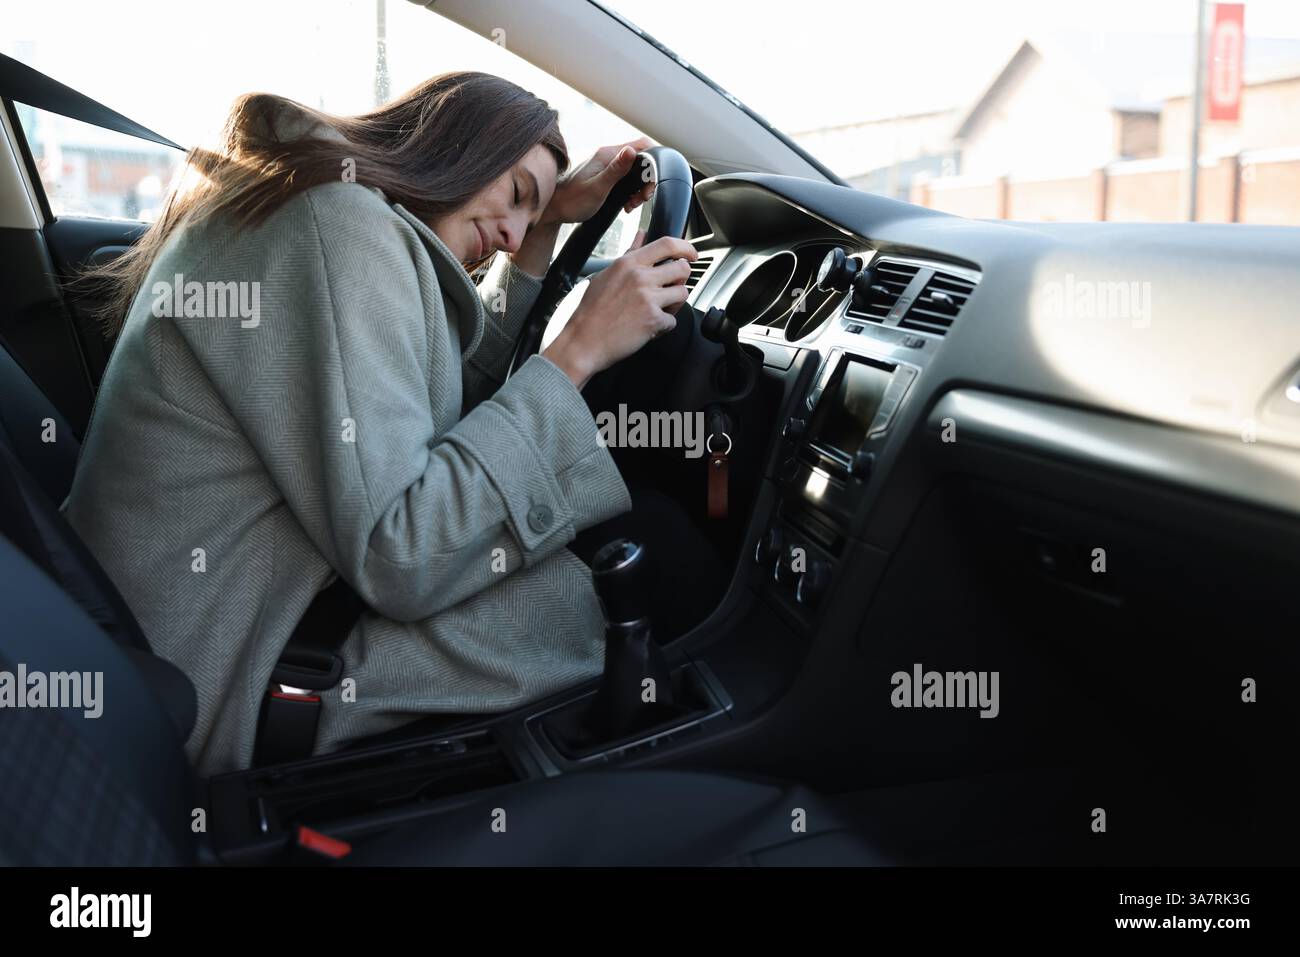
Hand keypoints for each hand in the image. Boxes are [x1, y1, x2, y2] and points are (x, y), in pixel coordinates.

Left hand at [541, 136, 657, 225]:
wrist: (554, 210)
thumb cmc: (571, 201)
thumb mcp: (597, 187)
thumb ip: (616, 169)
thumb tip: (632, 151)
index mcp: (607, 154)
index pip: (642, 145)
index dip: (654, 161)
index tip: (653, 181)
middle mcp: (608, 156)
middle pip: (641, 159)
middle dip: (647, 179)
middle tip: (642, 198)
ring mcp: (606, 165)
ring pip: (635, 171)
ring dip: (639, 188)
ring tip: (632, 203)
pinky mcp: (605, 175)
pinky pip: (626, 179)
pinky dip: (631, 191)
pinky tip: (626, 204)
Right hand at [542, 231, 696, 388]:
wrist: (583, 340)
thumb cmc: (591, 310)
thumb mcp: (607, 274)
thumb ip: (629, 254)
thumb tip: (641, 235)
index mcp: (629, 264)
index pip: (667, 244)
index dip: (685, 248)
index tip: (691, 254)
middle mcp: (640, 278)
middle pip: (682, 269)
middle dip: (682, 278)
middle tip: (672, 287)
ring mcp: (648, 299)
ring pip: (682, 293)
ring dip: (675, 302)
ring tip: (659, 308)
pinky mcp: (654, 320)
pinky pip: (673, 320)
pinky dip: (664, 325)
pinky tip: (649, 326)